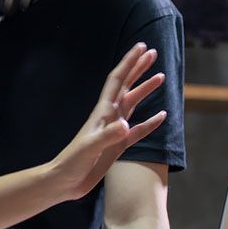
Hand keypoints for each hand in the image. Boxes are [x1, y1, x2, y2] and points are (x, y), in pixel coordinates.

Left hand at [53, 43, 165, 198]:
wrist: (65, 181)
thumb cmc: (72, 162)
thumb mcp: (90, 147)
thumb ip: (107, 135)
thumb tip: (126, 125)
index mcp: (102, 112)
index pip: (118, 80)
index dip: (129, 62)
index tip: (142, 47)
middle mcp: (109, 116)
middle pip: (127, 85)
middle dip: (139, 68)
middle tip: (154, 52)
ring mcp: (114, 130)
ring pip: (133, 103)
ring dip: (146, 89)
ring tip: (161, 77)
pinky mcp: (118, 145)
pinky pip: (139, 130)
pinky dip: (151, 122)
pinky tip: (162, 116)